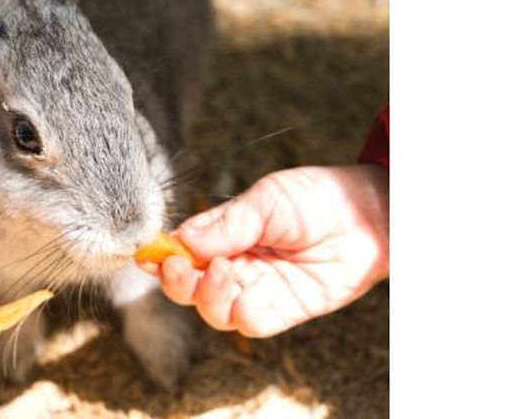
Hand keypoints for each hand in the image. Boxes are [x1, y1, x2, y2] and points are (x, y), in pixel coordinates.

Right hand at [144, 165, 388, 337]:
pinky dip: (246, 309)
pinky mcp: (283, 311)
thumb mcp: (266, 199)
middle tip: (180, 267)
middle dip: (177, 282)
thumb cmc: (317, 197)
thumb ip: (226, 223)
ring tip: (227, 272)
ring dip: (209, 296)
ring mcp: (258, 290)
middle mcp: (236, 267)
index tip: (150, 254)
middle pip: (189, 289)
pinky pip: (250, 323)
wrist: (369, 216)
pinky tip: (260, 286)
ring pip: (214, 312)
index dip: (161, 257)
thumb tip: (182, 240)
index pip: (182, 254)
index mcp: (225, 237)